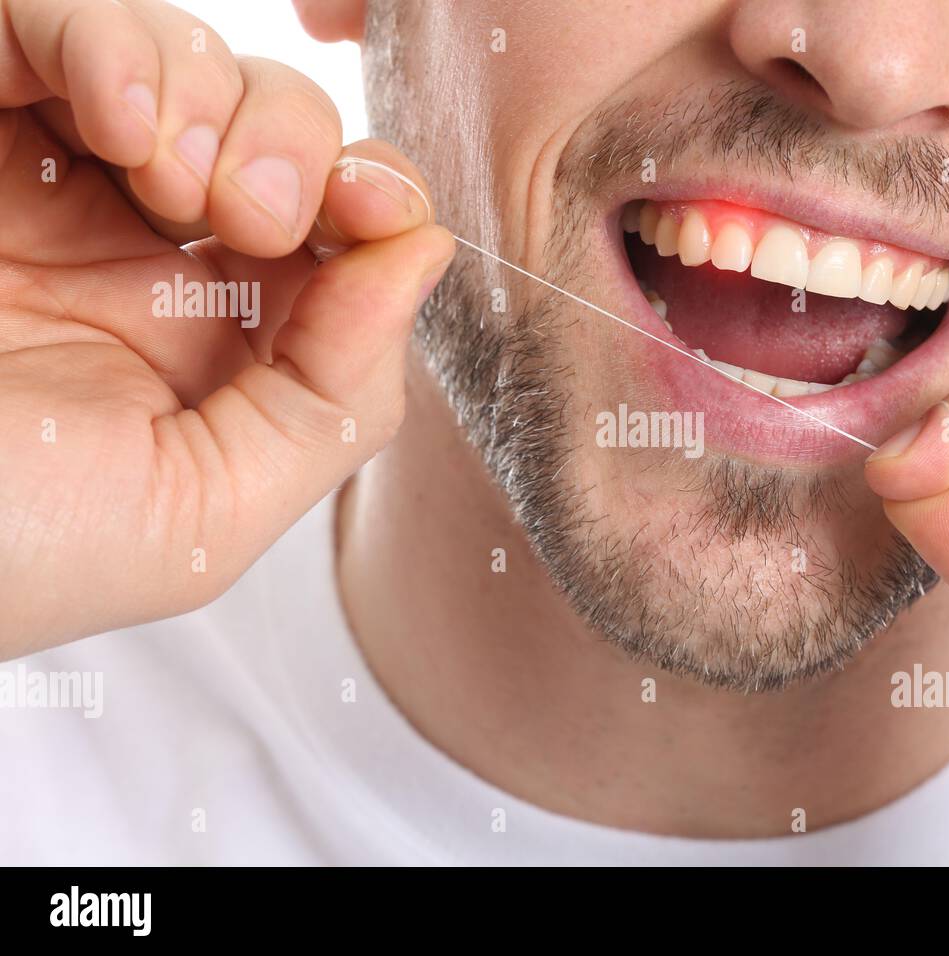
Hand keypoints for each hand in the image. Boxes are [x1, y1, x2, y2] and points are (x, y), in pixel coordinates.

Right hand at [0, 0, 453, 652]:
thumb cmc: (8, 549)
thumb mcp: (210, 511)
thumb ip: (338, 394)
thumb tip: (425, 253)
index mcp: (213, 339)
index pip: (338, 225)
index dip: (378, 192)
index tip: (374, 206)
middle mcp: (139, 250)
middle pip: (276, 125)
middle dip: (295, 143)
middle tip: (248, 214)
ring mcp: (45, 178)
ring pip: (179, 57)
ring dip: (212, 92)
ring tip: (167, 177)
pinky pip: (40, 17)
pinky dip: (103, 38)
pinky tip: (120, 120)